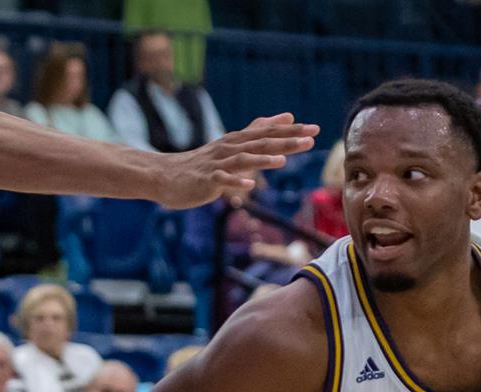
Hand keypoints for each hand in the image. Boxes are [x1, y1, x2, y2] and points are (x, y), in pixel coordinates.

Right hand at [159, 115, 318, 208]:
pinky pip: (222, 181)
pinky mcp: (207, 180)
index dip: (291, 131)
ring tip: (282, 160)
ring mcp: (218, 164)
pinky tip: (249, 185)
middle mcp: (229, 148)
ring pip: (243, 160)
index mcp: (238, 141)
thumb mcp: (233, 144)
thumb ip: (259, 130)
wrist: (165, 175)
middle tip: (310, 138)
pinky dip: (236, 183)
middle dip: (286, 141)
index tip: (314, 129)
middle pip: (261, 143)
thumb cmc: (203, 162)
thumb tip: (287, 116)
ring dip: (262, 160)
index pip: (268, 133)